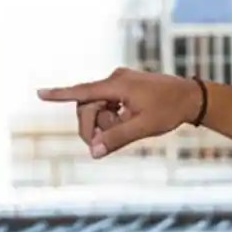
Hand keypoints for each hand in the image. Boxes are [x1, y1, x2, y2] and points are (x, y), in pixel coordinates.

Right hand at [36, 67, 200, 157]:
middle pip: (87, 106)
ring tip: (126, 129)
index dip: (59, 95)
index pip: (82, 92)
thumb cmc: (170, 110)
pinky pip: (108, 105)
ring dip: (104, 123)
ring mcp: (121, 83)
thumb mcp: (143, 127)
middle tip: (102, 144)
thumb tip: (93, 152)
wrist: (192, 97)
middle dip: (92, 125)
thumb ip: (116, 138)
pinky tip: (128, 123)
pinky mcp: (126, 88)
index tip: (39, 93)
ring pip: (98, 107)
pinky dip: (112, 117)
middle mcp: (115, 80)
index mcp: (117, 85)